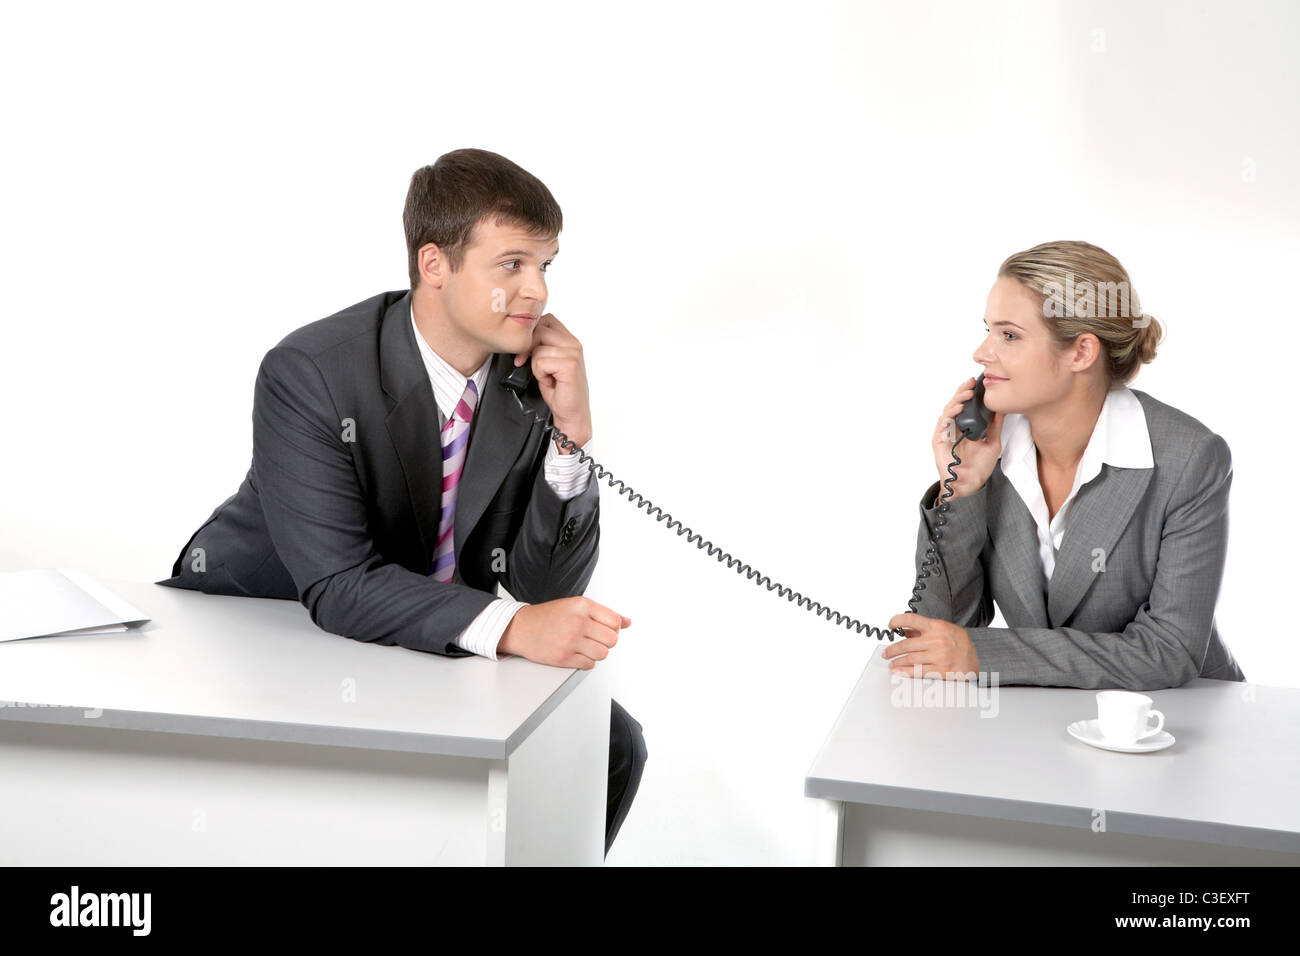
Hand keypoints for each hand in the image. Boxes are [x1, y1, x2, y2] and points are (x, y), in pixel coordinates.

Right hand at [498, 596, 630, 669]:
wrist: (521, 628)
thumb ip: (604, 613)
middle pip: (612, 639)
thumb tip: (628, 621)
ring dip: (597, 652)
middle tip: (594, 639)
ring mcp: (570, 641)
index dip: (614, 628)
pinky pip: (589, 664)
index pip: (615, 622)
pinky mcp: (563, 657)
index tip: (604, 629)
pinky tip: (577, 653)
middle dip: (606, 641)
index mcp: (583, 606)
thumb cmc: (549, 616)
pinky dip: (586, 661)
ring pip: (603, 654)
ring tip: (585, 646)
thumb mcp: (577, 606)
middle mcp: (578, 622)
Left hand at [514, 313, 590, 450]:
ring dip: (535, 365)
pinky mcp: (570, 364)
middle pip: (539, 330)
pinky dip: (540, 374)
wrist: (571, 415)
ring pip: (537, 347)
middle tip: (524, 364)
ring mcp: (573, 353)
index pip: (545, 320)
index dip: (530, 334)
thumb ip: (540, 346)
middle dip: (527, 348)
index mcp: (570, 340)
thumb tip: (521, 337)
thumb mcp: (547, 364)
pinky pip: (540, 361)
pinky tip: (550, 382)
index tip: (524, 352)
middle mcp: (574, 343)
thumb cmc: (559, 391)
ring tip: (546, 377)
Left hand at [883, 613, 978, 679]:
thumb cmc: (960, 640)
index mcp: (936, 626)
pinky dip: (905, 671)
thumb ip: (922, 629)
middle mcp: (936, 640)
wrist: (979, 654)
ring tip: (891, 662)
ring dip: (897, 661)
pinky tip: (898, 671)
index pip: (910, 619)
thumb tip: (903, 631)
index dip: (897, 621)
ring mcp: (939, 656)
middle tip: (886, 652)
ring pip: (910, 659)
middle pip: (906, 644)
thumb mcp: (942, 628)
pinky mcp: (941, 671)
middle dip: (892, 649)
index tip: (891, 625)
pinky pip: (919, 671)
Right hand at [933, 376, 1004, 499]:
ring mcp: (946, 434)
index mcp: (966, 427)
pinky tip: (958, 409)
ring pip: (948, 410)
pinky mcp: (939, 441)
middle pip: (956, 405)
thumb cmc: (979, 468)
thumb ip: (995, 426)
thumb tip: (1001, 409)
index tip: (979, 384)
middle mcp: (955, 428)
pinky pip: (942, 423)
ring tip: (967, 393)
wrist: (970, 485)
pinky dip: (949, 414)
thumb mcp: (993, 443)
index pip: (967, 406)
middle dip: (963, 392)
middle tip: (972, 384)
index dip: (971, 394)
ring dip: (956, 400)